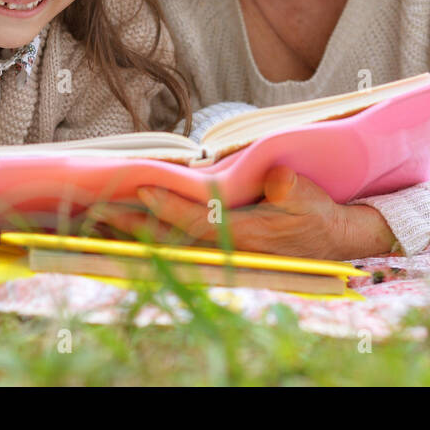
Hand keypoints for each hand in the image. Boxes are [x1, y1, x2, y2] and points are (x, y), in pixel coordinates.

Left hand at [86, 166, 397, 260]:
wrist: (334, 241)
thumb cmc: (320, 215)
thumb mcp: (313, 198)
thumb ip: (294, 189)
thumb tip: (276, 178)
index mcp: (247, 235)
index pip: (198, 221)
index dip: (169, 207)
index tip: (140, 189)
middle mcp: (227, 249)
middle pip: (172, 238)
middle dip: (133, 225)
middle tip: (94, 211)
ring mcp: (222, 252)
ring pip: (168, 244)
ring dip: (134, 232)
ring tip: (97, 220)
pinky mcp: (220, 249)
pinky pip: (175, 243)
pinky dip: (149, 234)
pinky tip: (125, 226)